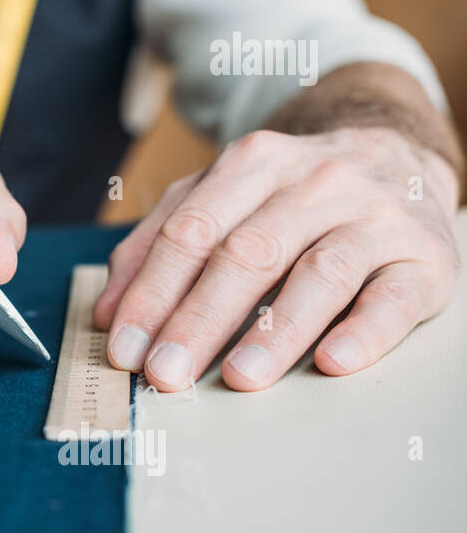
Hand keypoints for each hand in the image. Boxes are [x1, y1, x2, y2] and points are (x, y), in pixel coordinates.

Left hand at [94, 127, 460, 391]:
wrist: (400, 154)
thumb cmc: (291, 194)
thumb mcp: (220, 197)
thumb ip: (158, 245)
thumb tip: (107, 314)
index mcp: (253, 164)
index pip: (190, 232)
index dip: (152, 293)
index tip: (125, 348)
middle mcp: (316, 181)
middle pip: (247, 254)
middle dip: (199, 320)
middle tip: (166, 374)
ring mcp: (374, 214)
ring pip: (319, 273)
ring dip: (275, 330)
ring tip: (238, 377)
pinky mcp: (425, 254)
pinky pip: (393, 296)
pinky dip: (364, 331)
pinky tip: (333, 362)